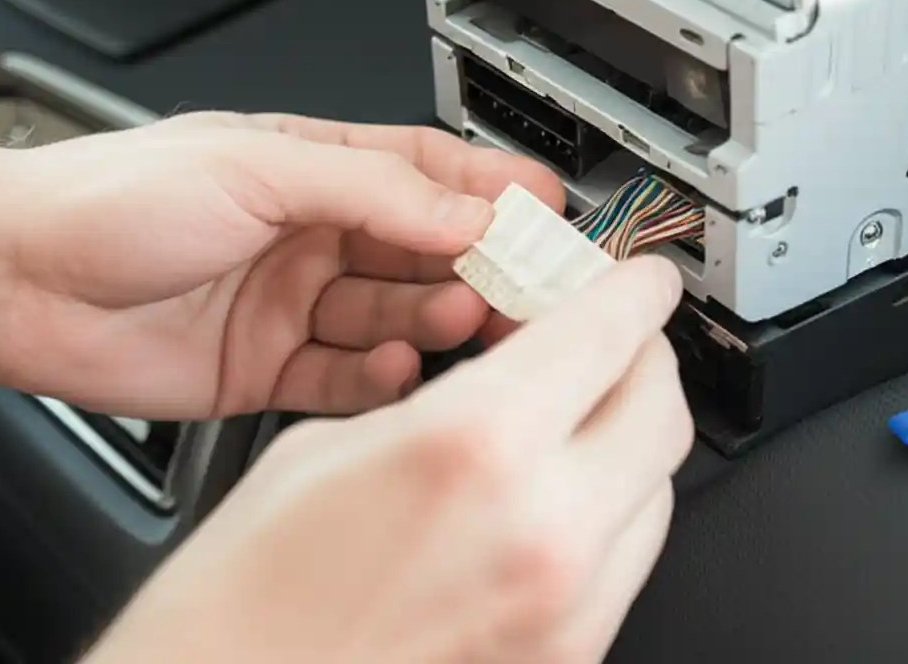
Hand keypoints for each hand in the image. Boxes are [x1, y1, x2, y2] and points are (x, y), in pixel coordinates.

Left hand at [0, 113, 562, 418]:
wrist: (16, 279)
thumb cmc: (114, 198)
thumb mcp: (261, 168)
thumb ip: (376, 189)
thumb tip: (470, 205)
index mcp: (316, 169)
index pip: (432, 173)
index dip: (495, 191)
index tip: (551, 215)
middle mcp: (312, 237)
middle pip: (427, 253)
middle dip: (480, 268)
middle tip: (527, 289)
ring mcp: (294, 307)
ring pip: (395, 316)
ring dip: (433, 318)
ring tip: (458, 316)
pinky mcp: (270, 371)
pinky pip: (348, 379)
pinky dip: (378, 377)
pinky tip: (394, 365)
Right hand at [82, 256, 692, 663]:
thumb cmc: (247, 592)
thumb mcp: (332, 445)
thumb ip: (449, 401)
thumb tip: (514, 377)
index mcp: (474, 446)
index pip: (609, 330)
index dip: (634, 290)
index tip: (637, 281)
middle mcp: (542, 529)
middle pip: (660, 407)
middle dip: (642, 360)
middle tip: (608, 342)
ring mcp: (566, 606)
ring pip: (656, 489)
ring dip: (625, 439)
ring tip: (571, 424)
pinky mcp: (569, 656)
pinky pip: (625, 561)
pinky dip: (604, 515)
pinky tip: (548, 502)